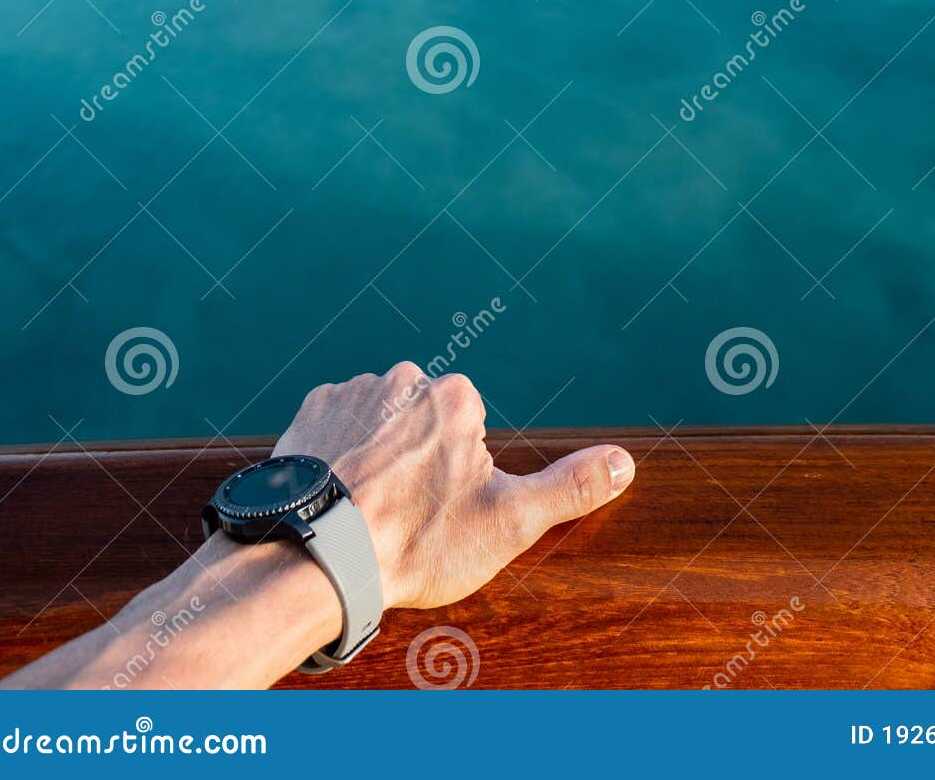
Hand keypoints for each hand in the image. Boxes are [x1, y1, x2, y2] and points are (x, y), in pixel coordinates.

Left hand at [274, 363, 634, 609]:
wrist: (318, 558)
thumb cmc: (416, 544)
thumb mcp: (508, 522)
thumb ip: (570, 486)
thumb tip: (625, 462)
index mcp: (454, 395)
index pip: (470, 424)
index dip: (460, 471)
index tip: (440, 506)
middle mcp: (402, 378)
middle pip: (423, 418)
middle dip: (418, 457)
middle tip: (404, 511)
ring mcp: (351, 391)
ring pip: (379, 421)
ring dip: (376, 453)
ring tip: (367, 507)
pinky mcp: (309, 410)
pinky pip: (336, 424)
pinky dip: (337, 452)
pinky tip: (337, 493)